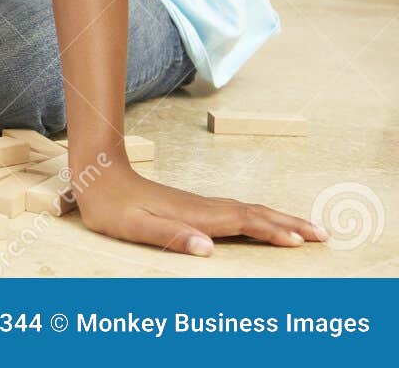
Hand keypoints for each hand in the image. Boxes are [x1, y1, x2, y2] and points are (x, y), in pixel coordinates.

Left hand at [74, 161, 326, 255]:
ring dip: (279, 218)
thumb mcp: (133, 226)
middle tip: (323, 234)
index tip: (299, 241)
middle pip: (253, 213)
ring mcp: (198, 204)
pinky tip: (262, 221)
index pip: (242, 222)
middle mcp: (201, 207)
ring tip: (306, 229)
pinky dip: (258, 217)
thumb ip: (170, 236)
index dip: (271, 231)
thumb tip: (208, 248)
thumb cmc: (111, 205)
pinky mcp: (192, 205)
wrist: (97, 173)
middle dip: (289, 223)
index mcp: (193, 214)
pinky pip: (235, 211)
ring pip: (247, 210)